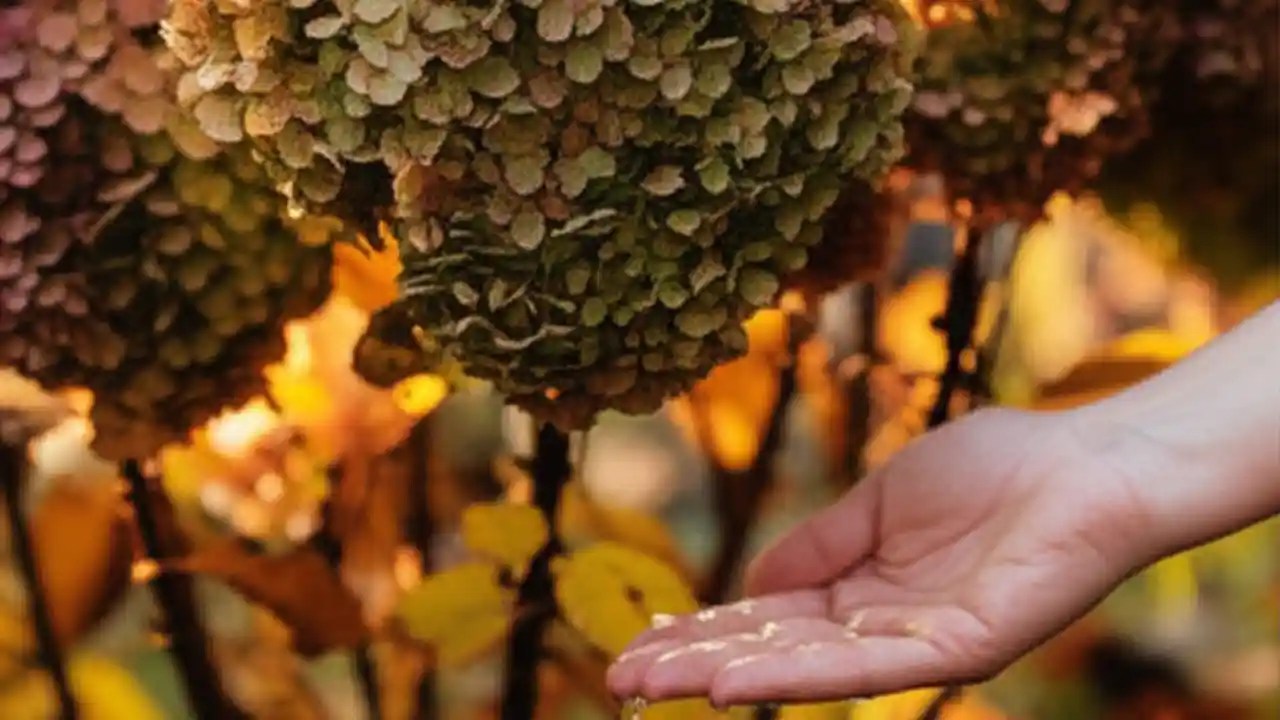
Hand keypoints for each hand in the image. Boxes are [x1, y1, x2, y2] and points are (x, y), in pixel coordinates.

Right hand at [607, 407, 1157, 706]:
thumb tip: (747, 584)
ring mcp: (917, 643)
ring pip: (805, 670)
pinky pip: (866, 670)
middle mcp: (880, 626)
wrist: (1088, 462)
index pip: (765, 619)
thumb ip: (818, 546)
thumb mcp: (878, 501)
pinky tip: (735, 683)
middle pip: (771, 652)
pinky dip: (794, 678)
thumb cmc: (996, 469)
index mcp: (861, 589)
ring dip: (725, 679)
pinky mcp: (957, 650)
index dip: (702, 631)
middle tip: (620, 681)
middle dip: (694, 666)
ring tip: (651, 687)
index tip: (638, 641)